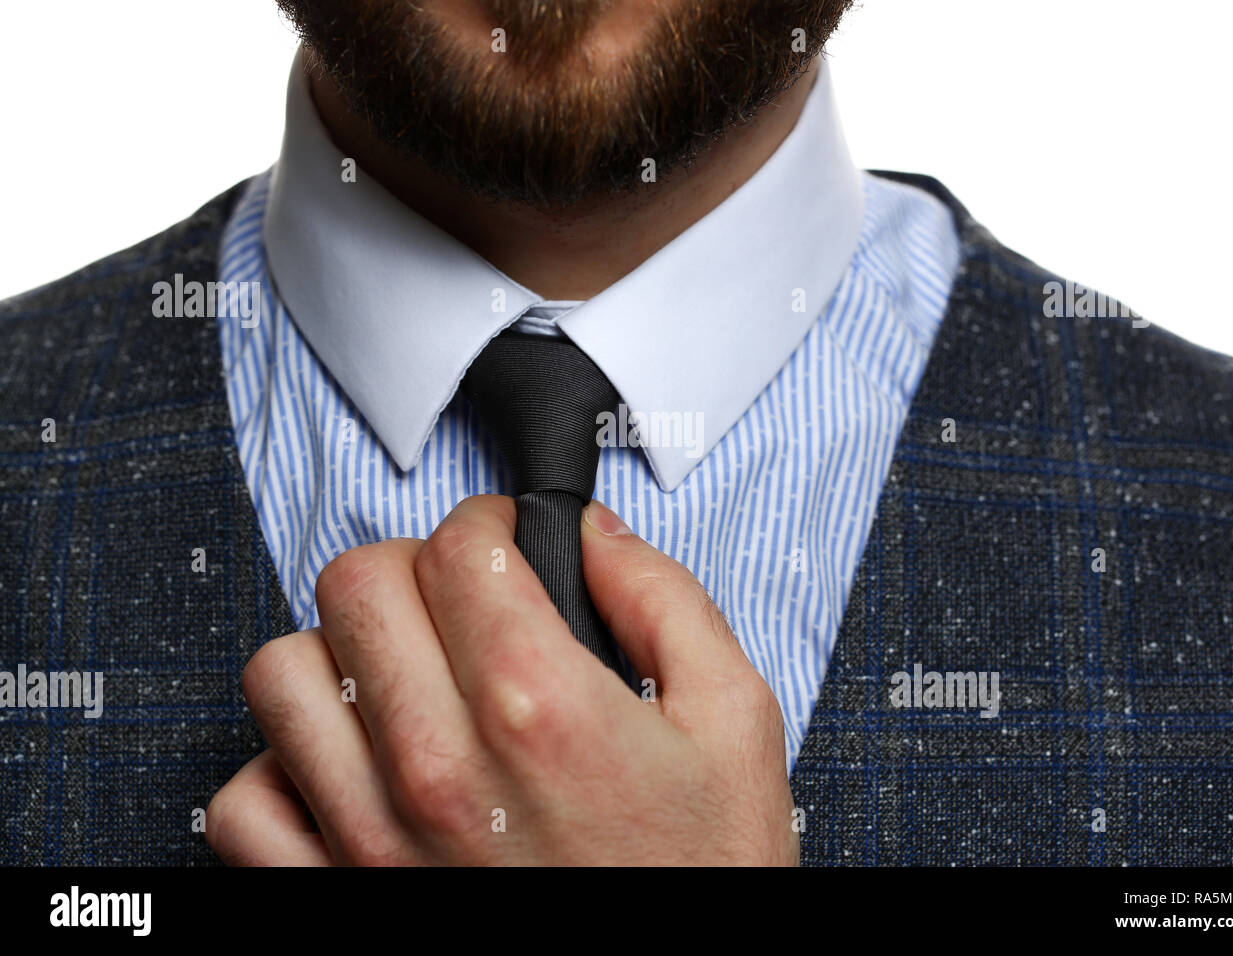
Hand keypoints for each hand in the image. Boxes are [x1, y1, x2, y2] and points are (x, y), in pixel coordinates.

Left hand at [206, 495, 797, 864]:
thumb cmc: (699, 875)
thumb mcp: (735, 724)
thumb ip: (667, 603)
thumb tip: (596, 539)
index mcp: (538, 706)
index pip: (458, 546)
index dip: (486, 523)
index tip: (501, 541)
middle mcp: (441, 766)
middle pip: (356, 585)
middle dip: (408, 566)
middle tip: (451, 596)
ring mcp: (373, 835)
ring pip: (283, 672)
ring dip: (337, 652)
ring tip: (397, 675)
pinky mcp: (333, 892)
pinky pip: (245, 800)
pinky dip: (283, 768)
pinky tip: (347, 765)